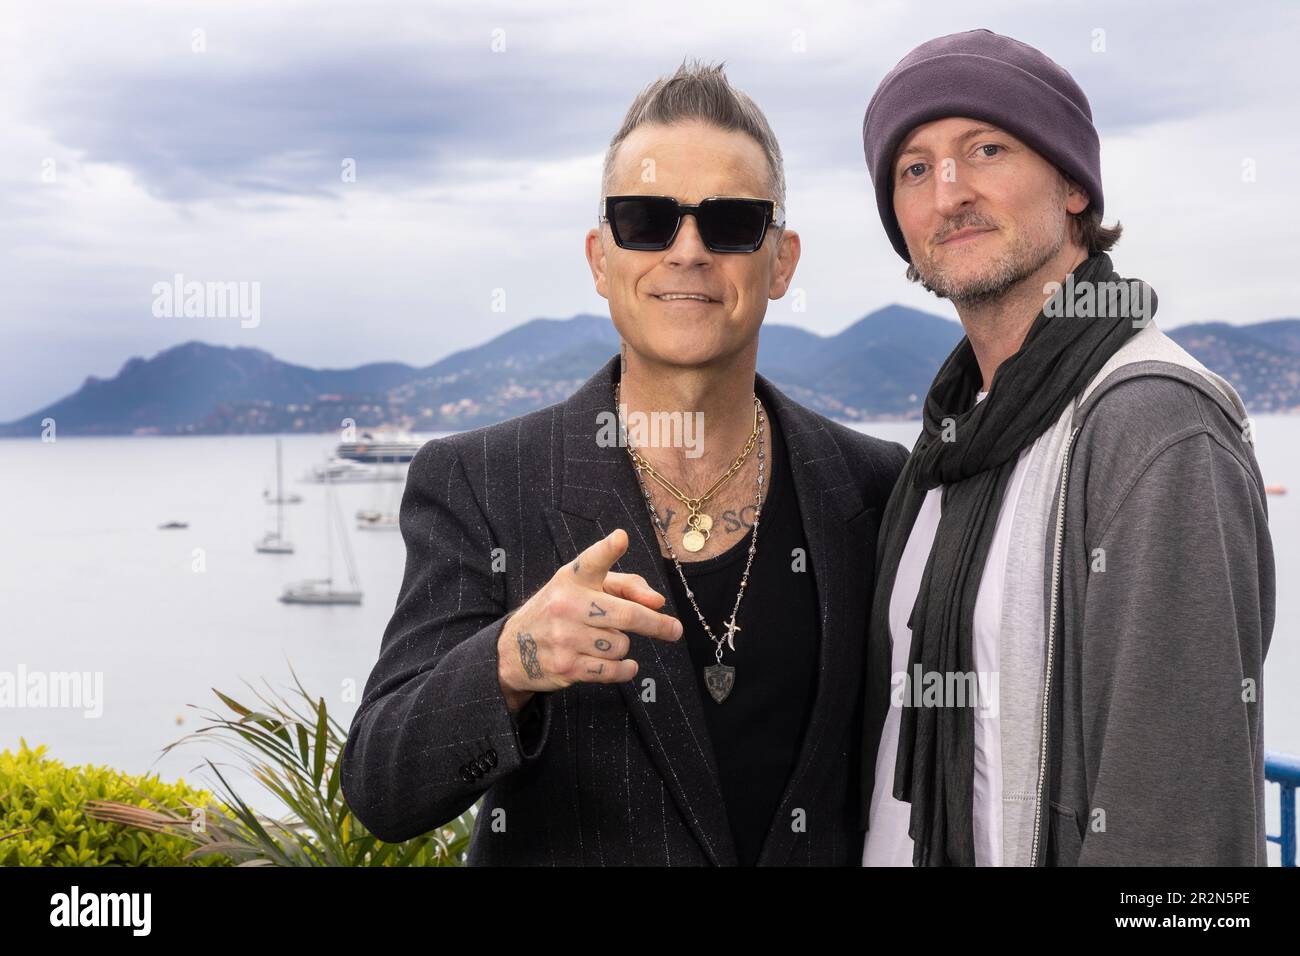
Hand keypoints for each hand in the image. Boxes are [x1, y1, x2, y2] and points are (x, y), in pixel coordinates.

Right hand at [497, 529, 682, 711]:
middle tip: (674, 630)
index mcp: (571, 579)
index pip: (592, 561)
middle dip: (656, 624)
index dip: (608, 549)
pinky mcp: (566, 666)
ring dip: (622, 646)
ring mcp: (565, 637)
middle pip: (627, 614)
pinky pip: (612, 670)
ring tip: (605, 641)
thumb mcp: (584, 589)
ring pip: (621, 645)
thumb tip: (658, 601)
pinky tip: (623, 664)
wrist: (514, 649)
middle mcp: (566, 604)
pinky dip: (624, 669)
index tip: (620, 538)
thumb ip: (625, 587)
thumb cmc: (561, 612)